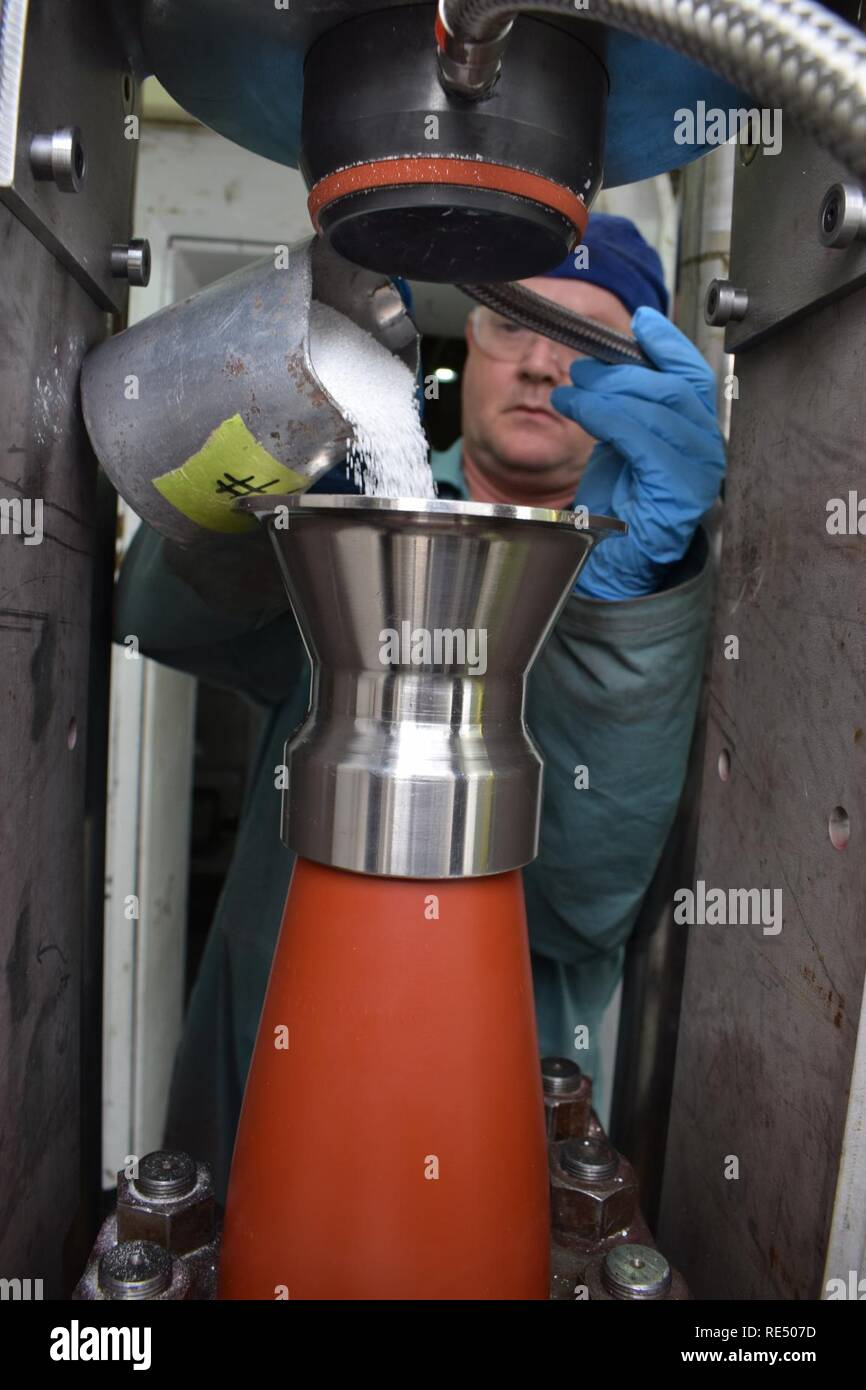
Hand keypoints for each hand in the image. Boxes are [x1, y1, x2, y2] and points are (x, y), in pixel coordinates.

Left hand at [550, 307, 726, 600]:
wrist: (614, 564)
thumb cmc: (618, 508)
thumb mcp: (621, 442)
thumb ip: (625, 406)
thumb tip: (602, 364)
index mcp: (698, 433)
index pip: (692, 376)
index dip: (667, 344)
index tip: (639, 320)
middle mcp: (707, 450)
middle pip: (672, 388)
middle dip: (621, 371)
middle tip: (579, 368)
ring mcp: (698, 472)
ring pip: (657, 408)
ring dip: (605, 392)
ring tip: (569, 392)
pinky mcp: (678, 492)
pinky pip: (641, 440)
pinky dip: (605, 417)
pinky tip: (577, 410)